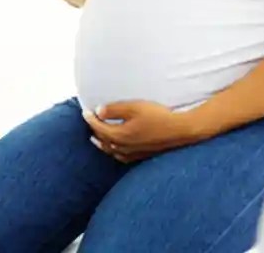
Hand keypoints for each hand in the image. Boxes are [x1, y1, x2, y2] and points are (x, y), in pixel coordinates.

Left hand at [83, 100, 210, 163]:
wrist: (178, 131)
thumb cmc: (157, 116)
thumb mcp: (135, 107)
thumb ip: (115, 109)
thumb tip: (99, 111)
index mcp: (120, 135)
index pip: (99, 127)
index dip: (90, 119)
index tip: (85, 111)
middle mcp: (123, 147)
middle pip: (103, 140)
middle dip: (94, 130)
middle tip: (89, 122)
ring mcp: (132, 153)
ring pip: (110, 150)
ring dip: (101, 143)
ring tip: (95, 138)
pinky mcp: (141, 156)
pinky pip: (120, 156)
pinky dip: (113, 152)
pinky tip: (115, 149)